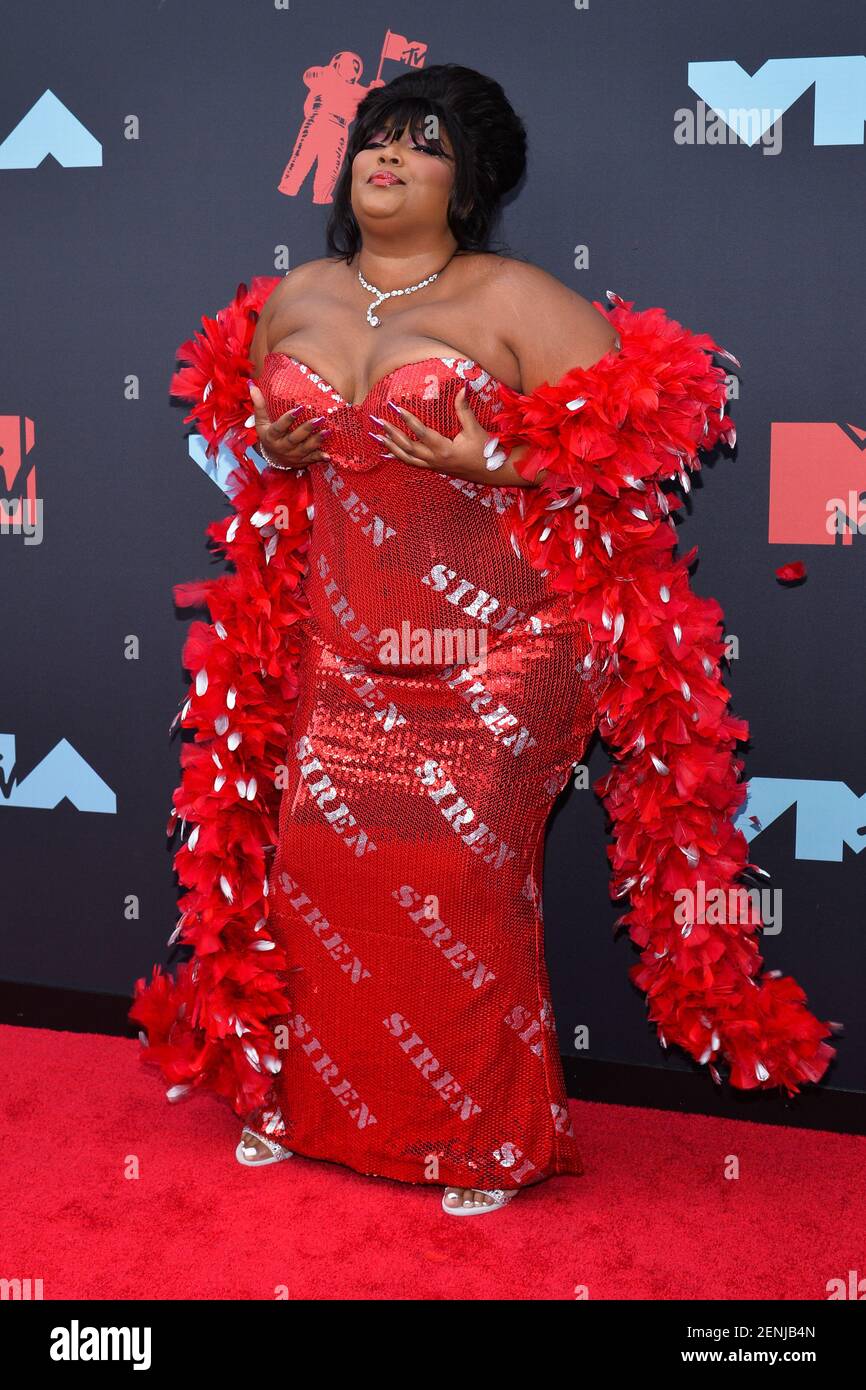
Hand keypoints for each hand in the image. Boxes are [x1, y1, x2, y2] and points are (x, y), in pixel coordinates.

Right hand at [248, 381, 329, 469]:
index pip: (279, 427)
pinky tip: (328, 456)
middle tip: (320, 419)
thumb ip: (259, 404)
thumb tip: (252, 384)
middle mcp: (282, 447)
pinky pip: (311, 460)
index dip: (288, 419)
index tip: (299, 408)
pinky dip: (319, 458)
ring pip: (305, 449)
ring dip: (317, 441)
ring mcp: (292, 456)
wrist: (272, 458)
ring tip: (328, 431)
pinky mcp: (301, 461)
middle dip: (307, 429)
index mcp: (271, 436)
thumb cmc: (268, 435)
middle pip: (294, 438)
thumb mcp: (261, 422)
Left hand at [370, 389, 532, 487]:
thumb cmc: (485, 450)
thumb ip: (464, 410)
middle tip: (378, 421)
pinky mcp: (434, 468)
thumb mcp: (475, 429)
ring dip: (390, 446)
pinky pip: (411, 463)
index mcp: (445, 449)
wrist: (492, 472)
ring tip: (376, 435)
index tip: (396, 408)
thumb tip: (462, 388)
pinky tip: (386, 452)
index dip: (408, 420)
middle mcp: (435, 460)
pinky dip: (398, 457)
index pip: (422, 433)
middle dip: (392, 433)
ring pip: (406, 458)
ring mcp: (433, 465)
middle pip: (408, 447)